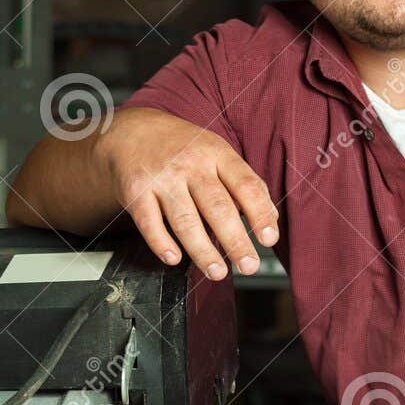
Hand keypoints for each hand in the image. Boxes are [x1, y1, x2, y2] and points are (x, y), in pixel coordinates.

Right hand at [97, 108, 278, 279]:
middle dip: (236, 241)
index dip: (259, 213)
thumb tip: (271, 219)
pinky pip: (149, 222)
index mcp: (217, 154)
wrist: (134, 131)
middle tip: (249, 266)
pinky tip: (174, 258)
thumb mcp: (218, 153)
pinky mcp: (136, 191)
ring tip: (218, 272)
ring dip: (203, 250)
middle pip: (218, 207)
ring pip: (185, 220)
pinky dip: (161, 243)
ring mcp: (162, 178)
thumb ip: (244, 183)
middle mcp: (191, 165)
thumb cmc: (185, 148)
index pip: (245, 185)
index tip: (269, 239)